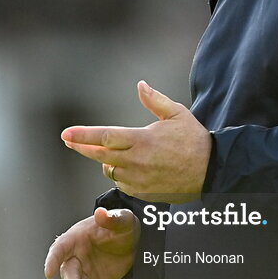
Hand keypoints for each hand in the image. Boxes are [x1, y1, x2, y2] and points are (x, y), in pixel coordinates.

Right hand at [44, 207, 139, 278]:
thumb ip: (111, 218)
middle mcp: (75, 255)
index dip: (53, 260)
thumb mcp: (121, 220)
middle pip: (68, 271)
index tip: (49, 272)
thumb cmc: (122, 226)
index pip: (60, 248)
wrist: (135, 241)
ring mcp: (82, 270)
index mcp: (76, 238)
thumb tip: (100, 213)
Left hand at [61, 81, 211, 202]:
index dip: (83, 135)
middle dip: (82, 147)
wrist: (211, 171)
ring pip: (110, 170)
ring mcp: (139, 179)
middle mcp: (137, 161)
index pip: (105, 137)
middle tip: (69, 140)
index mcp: (142, 140)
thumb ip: (155, 100)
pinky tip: (130, 167)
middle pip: (100, 155)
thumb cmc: (194, 140)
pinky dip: (121, 174)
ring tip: (115, 152)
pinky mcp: (143, 193)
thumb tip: (140, 85)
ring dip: (107, 161)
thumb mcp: (177, 114)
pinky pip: (122, 183)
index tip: (66, 134)